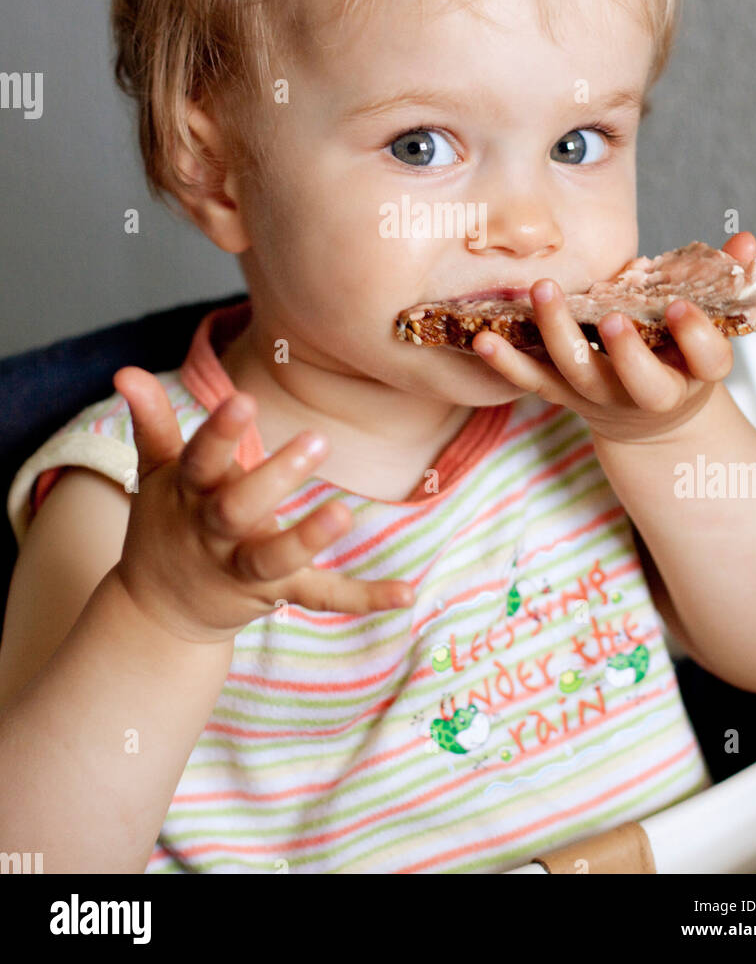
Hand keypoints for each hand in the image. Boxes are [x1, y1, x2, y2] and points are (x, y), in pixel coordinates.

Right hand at [111, 368, 413, 643]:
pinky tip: (406, 592)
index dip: (221, 432)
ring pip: (275, 559)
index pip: (201, 460)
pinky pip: (322, 597)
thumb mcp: (156, 470)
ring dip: (308, 538)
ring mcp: (245, 568)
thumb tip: (127, 369)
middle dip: (274, 477)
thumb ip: (152, 420)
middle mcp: (215, 533)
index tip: (244, 399)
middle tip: (316, 437)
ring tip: (343, 513)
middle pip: (239, 508)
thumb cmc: (169, 520)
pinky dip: (363, 597)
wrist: (159, 609)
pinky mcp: (278, 594)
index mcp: (189, 494)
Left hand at [471, 232, 755, 445]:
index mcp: (694, 374)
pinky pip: (532, 380)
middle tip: (611, 316)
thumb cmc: (681, 357)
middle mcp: (647, 392)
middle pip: (636, 379)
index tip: (682, 307)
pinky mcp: (563, 394)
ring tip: (541, 294)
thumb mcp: (712, 326)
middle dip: (626, 351)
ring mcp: (600, 396)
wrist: (651, 421)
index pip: (705, 359)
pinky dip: (506, 361)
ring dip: (557, 336)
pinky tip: (483, 339)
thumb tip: (743, 241)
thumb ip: (728, 282)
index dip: (696, 337)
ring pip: (577, 374)